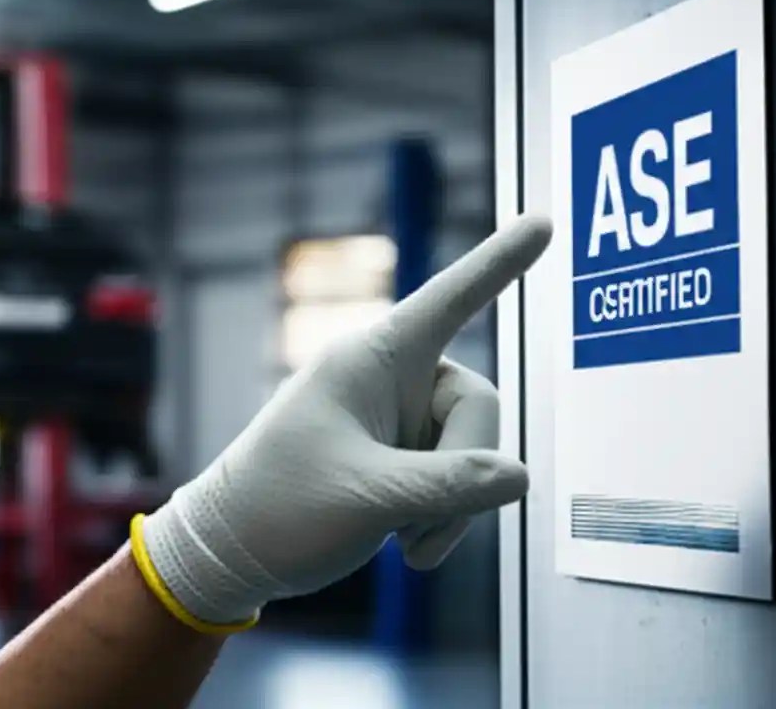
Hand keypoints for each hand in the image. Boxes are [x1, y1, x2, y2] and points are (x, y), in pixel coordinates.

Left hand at [138, 215, 551, 625]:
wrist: (232, 554)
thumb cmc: (280, 509)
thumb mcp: (369, 497)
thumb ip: (451, 485)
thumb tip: (520, 477)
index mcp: (372, 359)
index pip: (450, 300)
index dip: (499, 262)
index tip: (543, 221)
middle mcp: (391, 380)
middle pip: (479, 406)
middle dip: (466, 472)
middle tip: (419, 527)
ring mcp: (398, 421)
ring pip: (474, 452)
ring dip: (451, 508)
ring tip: (403, 545)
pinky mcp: (402, 459)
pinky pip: (457, 479)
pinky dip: (442, 518)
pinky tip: (403, 544)